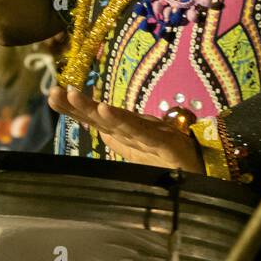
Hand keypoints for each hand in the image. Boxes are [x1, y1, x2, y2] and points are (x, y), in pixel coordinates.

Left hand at [48, 85, 204, 171]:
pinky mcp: (161, 142)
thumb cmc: (172, 159)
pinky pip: (138, 131)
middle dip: (76, 104)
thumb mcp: (139, 151)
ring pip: (115, 119)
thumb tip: (98, 124)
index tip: (52, 96)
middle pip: (100, 116)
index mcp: (126, 132)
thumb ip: (120, 138)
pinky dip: (121, 120)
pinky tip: (105, 110)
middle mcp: (134, 129)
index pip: (94, 119)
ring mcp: (147, 134)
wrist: (207, 169)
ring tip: (72, 94)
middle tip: (53, 92)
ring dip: (93, 107)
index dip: (73, 108)